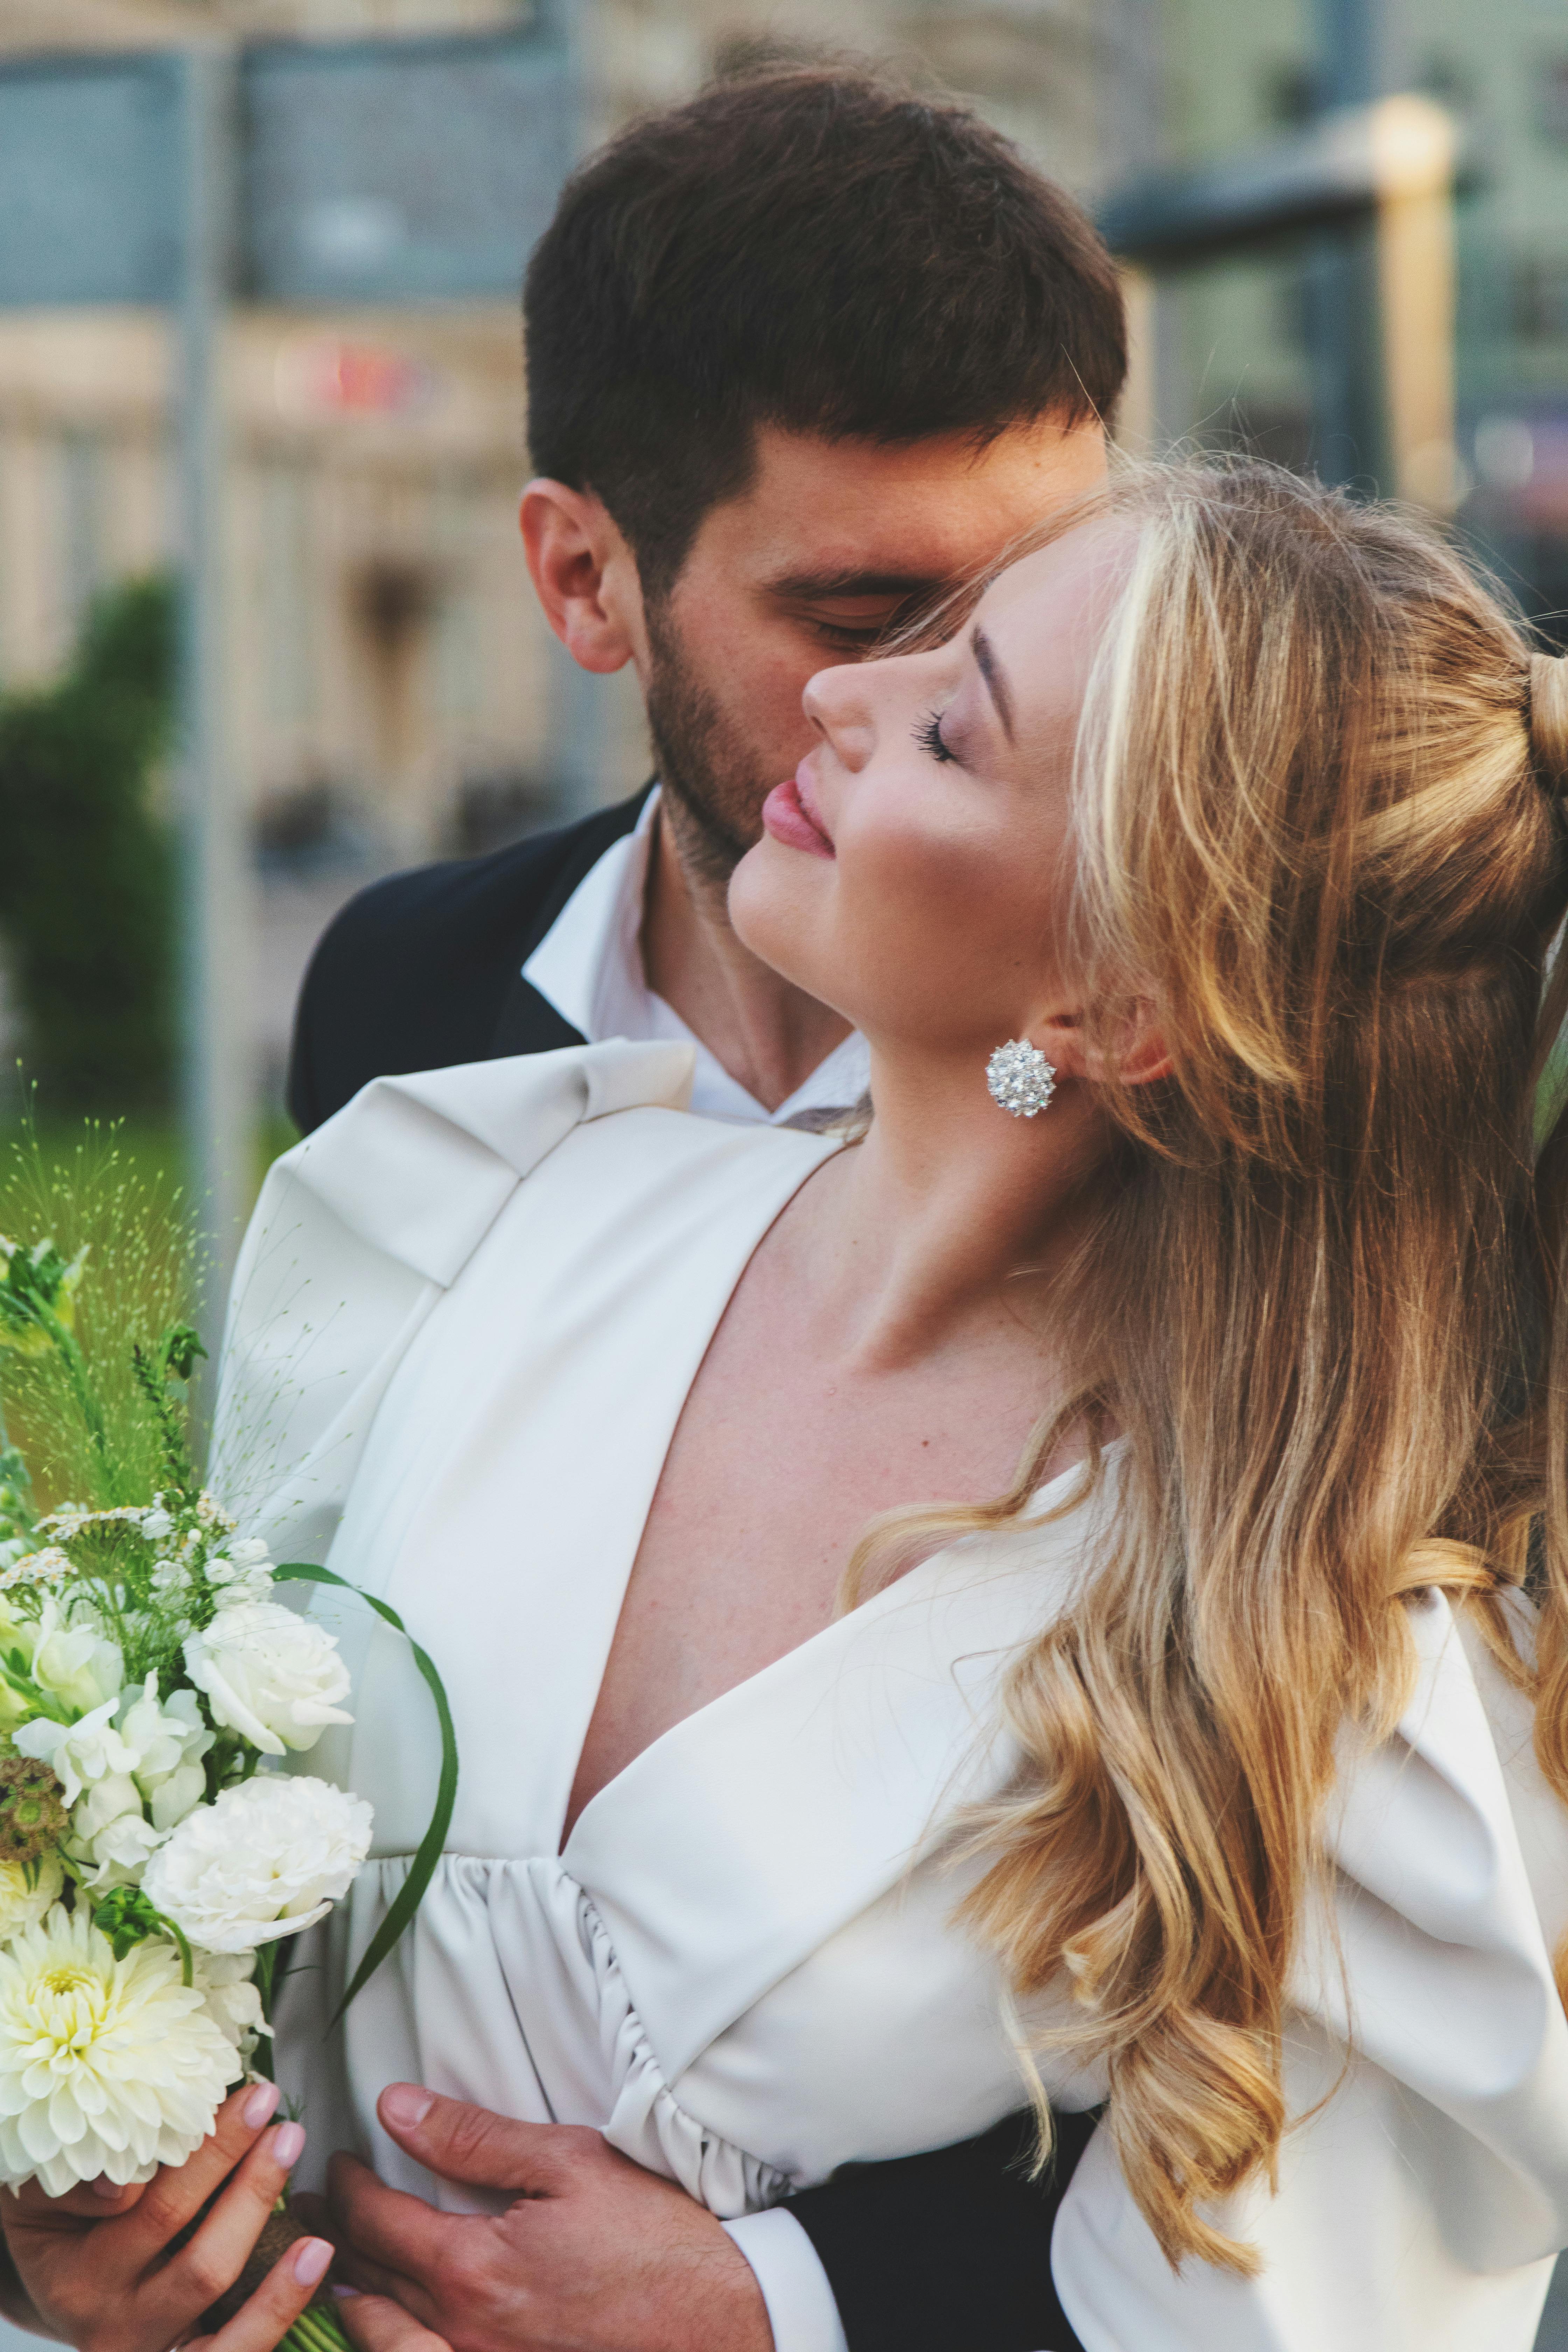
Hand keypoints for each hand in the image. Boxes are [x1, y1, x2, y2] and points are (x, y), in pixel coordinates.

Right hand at [1, 2079, 334, 2351]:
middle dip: (222, 2153)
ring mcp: (151, 2346)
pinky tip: (316, 2253)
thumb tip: (121, 2183)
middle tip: (265, 2100)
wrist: (67, 2301)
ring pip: (208, 2278)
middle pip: (169, 2222)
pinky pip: (237, 2347)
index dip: (170, 2149)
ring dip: (256, 2206)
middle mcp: (105, 2315)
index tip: (216, 2095)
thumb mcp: (41, 2205)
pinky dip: (280, 2302)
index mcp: (69, 2268)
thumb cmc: (60, 2235)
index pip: (119, 2198)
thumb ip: (72, 2186)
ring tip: (291, 2147)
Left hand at [318, 2086, 772, 2351]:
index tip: (335, 2159)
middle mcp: (462, 2328)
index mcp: (472, 2267)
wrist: (718, 2319)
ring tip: (331, 2265)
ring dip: (350, 2297)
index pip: (376, 2221)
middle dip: (330, 2239)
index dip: (345, 2185)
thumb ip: (475, 2138)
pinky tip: (388, 2322)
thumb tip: (396, 2110)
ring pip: (384, 2337)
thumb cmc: (651, 2234)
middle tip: (306, 2206)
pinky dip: (389, 2339)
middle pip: (366, 2282)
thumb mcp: (568, 2162)